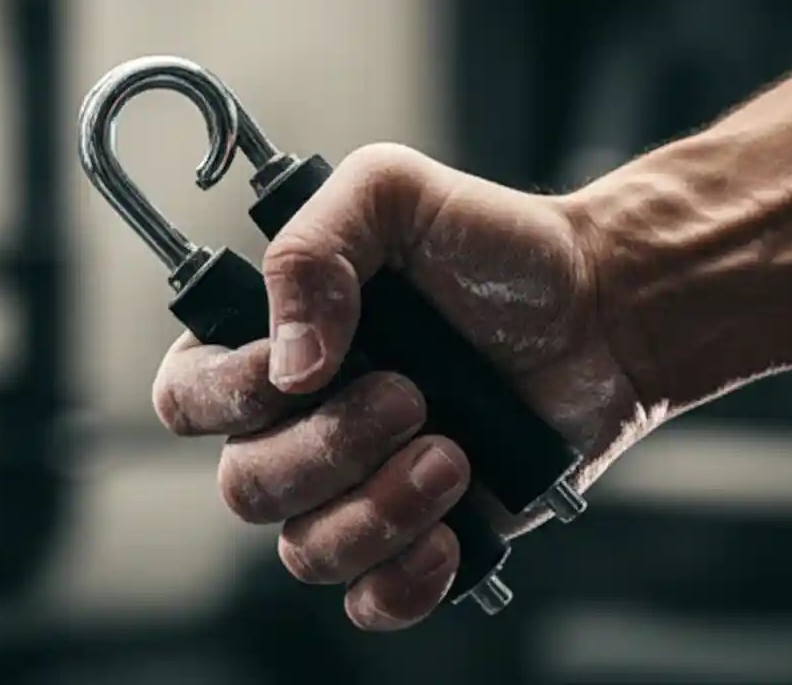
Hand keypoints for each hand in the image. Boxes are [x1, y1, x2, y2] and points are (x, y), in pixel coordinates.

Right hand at [153, 144, 651, 630]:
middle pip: (244, 485)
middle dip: (329, 448)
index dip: (230, 396)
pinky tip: (452, 533)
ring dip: (380, 508)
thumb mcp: (394, 192)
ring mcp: (358, 486)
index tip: (310, 366)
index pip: (188, 397)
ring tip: (454, 453)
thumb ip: (312, 247)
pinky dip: (404, 580)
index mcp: (276, 345)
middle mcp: (303, 423)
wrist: (603, 313)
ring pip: (305, 548)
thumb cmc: (498, 248)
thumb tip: (289, 362)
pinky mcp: (418, 534)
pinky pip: (368, 599)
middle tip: (412, 396)